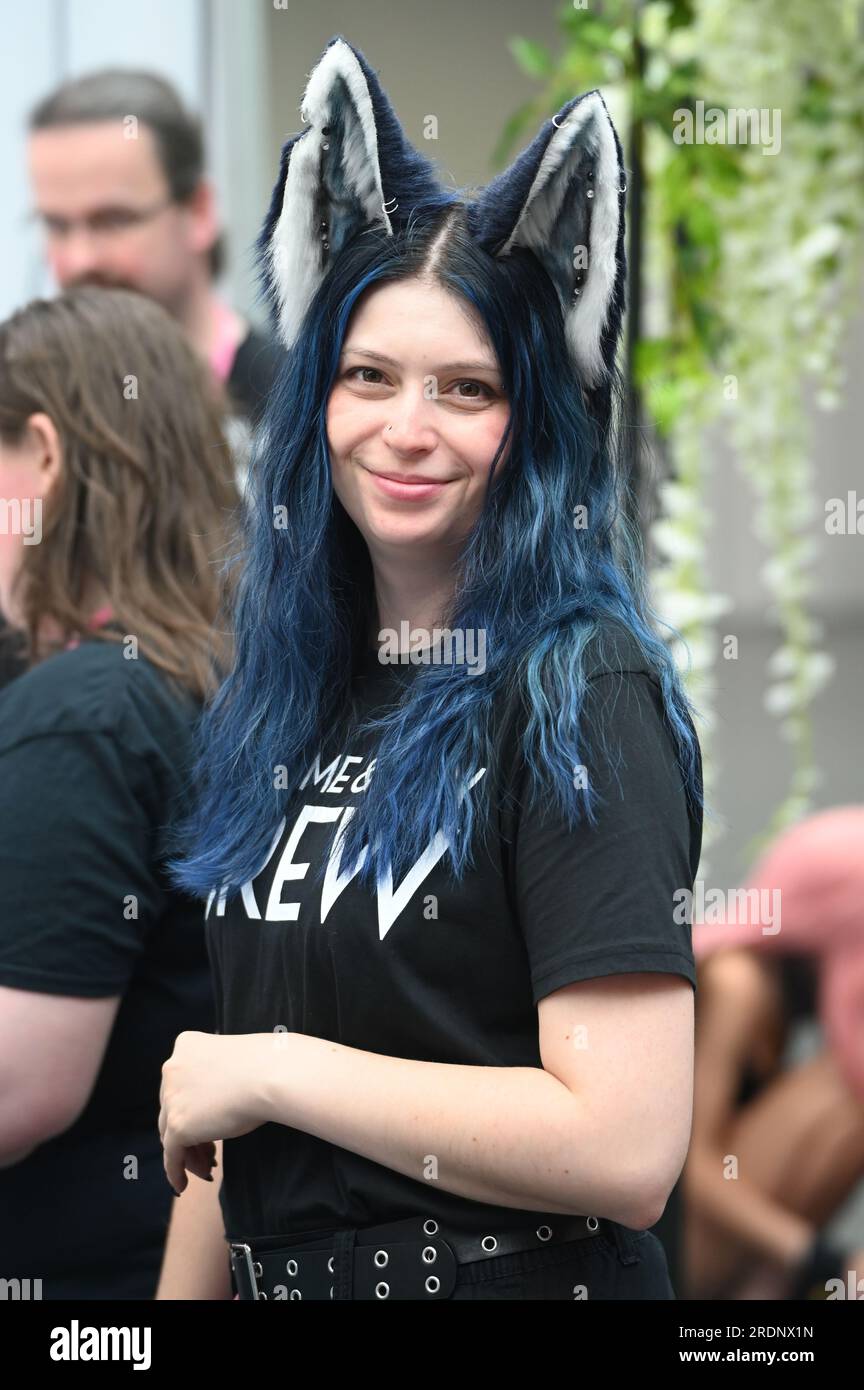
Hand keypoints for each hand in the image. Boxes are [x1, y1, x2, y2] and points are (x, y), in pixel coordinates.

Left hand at [159, 1031, 271, 1194]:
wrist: (273, 1074)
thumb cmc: (267, 1065)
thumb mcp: (234, 1062)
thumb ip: (216, 1077)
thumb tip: (213, 1105)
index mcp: (186, 1045)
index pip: (182, 1084)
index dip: (193, 1108)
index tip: (208, 1125)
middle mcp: (172, 1068)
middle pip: (173, 1109)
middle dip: (191, 1133)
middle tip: (209, 1154)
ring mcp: (172, 1097)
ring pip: (171, 1133)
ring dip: (189, 1154)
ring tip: (206, 1170)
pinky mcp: (179, 1125)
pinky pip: (171, 1155)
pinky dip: (175, 1171)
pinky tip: (182, 1186)